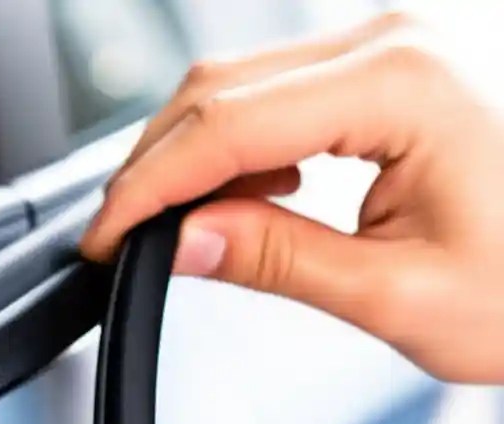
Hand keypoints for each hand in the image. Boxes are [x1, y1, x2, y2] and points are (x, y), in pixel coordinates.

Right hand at [80, 12, 503, 382]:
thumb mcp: (404, 294)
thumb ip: (277, 259)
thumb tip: (178, 242)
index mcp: (406, 85)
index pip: (224, 124)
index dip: (147, 188)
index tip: (107, 236)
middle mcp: (402, 39)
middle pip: (220, 84)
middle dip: (156, 164)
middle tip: (126, 235)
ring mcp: (405, 40)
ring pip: (245, 78)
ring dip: (197, 149)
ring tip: (184, 223)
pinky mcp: (406, 60)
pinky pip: (289, 83)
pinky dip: (244, 135)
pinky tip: (251, 186)